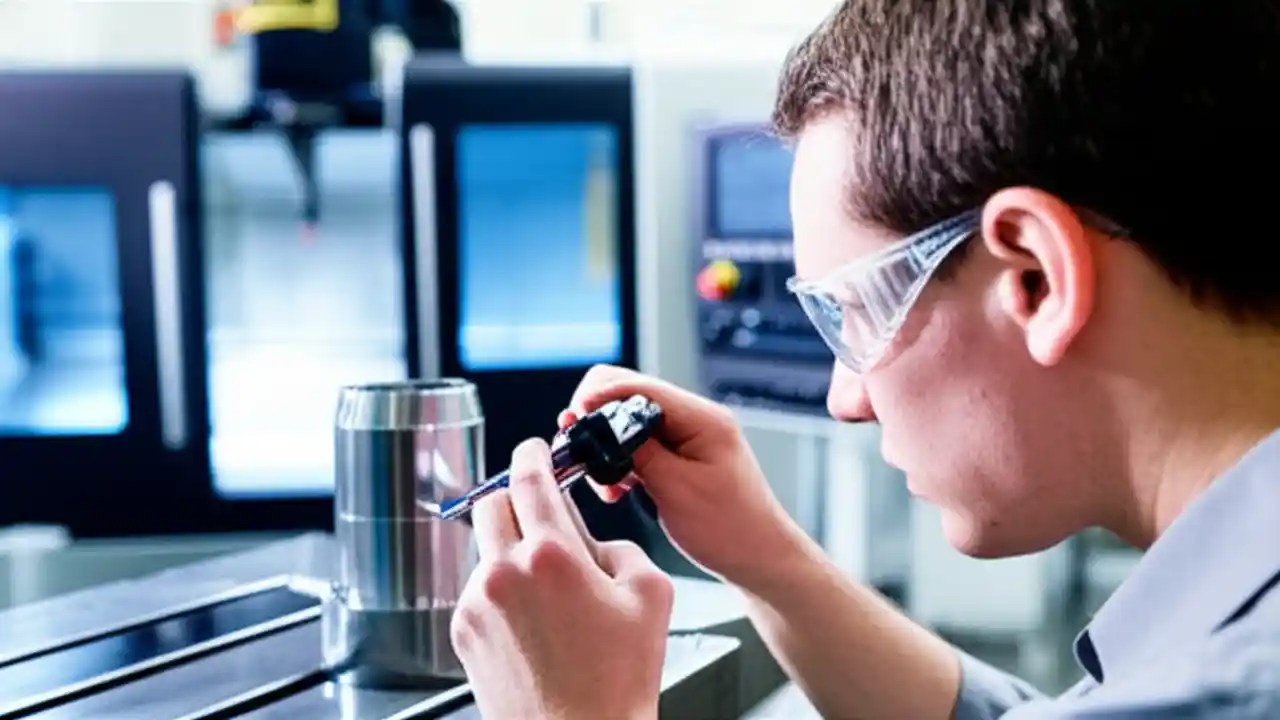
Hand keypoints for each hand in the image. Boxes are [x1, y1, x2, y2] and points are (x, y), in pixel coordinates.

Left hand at [450, 439, 673, 719]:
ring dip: (512, 550)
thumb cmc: (617, 681)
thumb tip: (594, 540)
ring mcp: (477, 603)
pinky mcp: (464, 631)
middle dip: (515, 500)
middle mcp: (504, 573)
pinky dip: (502, 589)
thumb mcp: (650, 594)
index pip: (528, 478)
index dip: (531, 454)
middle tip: (541, 513)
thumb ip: (620, 546)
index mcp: (551, 556)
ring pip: (485, 549)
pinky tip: (535, 620)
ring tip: (551, 591)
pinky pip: (479, 589)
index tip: (534, 449)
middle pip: (491, 504)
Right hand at [559, 365, 803, 593]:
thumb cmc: (729, 530)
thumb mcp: (675, 490)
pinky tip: (615, 489)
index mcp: (702, 418)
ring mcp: (688, 436)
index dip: (599, 396)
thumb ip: (637, 452)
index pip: (639, 385)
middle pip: (629, 395)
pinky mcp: (680, 456)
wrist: (758, 559)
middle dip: (597, 418)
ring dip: (606, 445)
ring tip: (600, 481)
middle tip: (576, 447)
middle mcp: (695, 419)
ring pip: (629, 422)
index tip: (573, 418)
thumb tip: (600, 426)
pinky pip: (638, 445)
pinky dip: (620, 462)